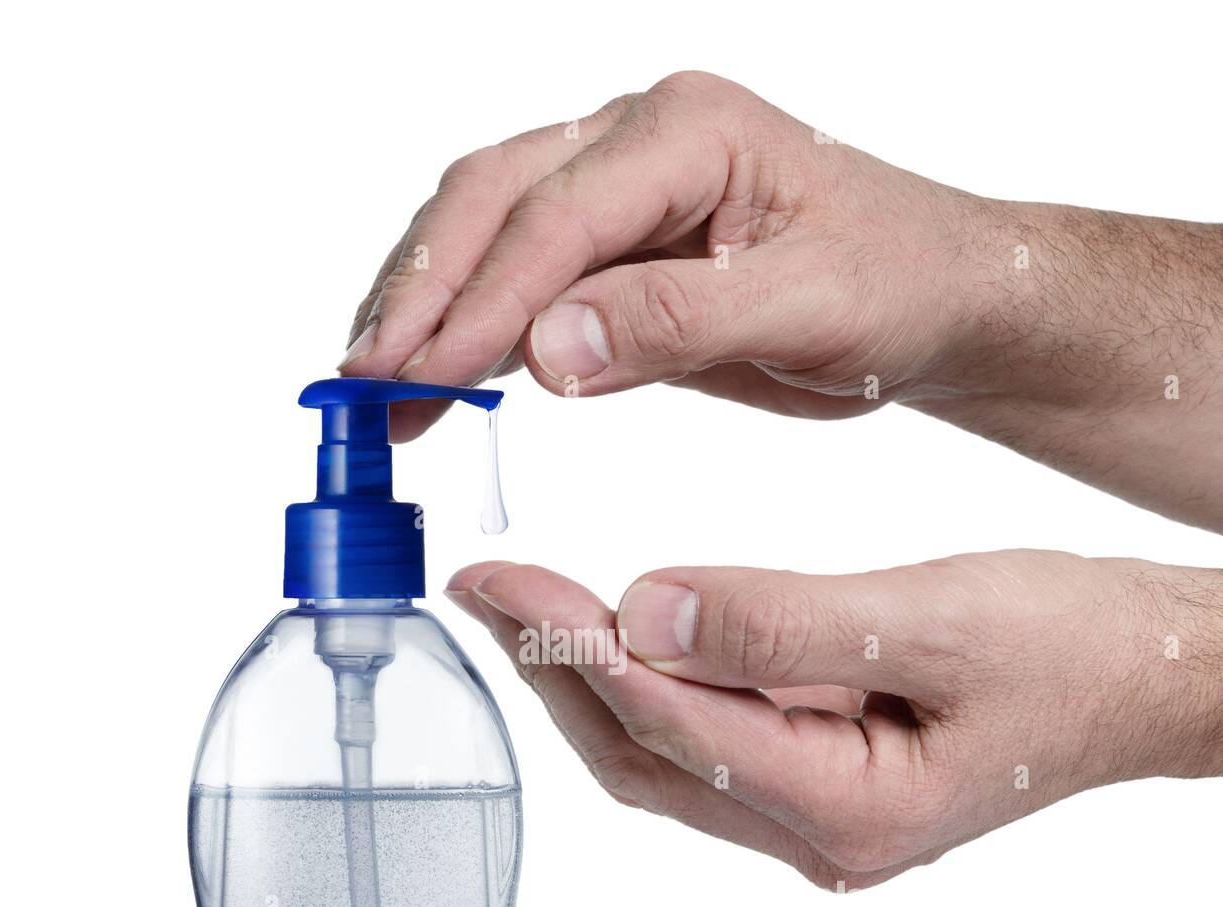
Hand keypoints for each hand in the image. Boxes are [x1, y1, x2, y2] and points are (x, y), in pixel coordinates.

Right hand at [342, 71, 984, 436]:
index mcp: (687, 129)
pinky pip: (519, 276)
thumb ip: (673, 323)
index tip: (422, 377)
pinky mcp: (614, 249)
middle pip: (490, 201)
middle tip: (365, 379)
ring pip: (486, 230)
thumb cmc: (894, 285)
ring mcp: (618, 191)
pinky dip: (469, 326)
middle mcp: (636, 142)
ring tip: (375, 384)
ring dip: (425, 307)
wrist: (934, 299)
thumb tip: (545, 349)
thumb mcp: (803, 307)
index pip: (554, 217)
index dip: (481, 302)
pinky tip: (434, 372)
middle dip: (422, 294)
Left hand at [446, 552, 1222, 889]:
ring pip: (666, 756)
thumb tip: (647, 611)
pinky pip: (705, 738)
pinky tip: (609, 629)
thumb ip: (785, 622)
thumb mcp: (938, 617)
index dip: (578, 652)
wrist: (1150, 675)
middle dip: (556, 672)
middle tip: (482, 588)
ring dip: (589, 679)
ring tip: (519, 602)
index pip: (676, 728)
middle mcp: (820, 836)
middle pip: (647, 760)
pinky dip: (649, 682)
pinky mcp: (817, 779)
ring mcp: (816, 816)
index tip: (501, 584)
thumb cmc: (1076, 644)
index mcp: (851, 812)